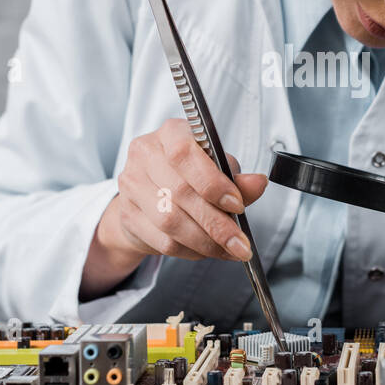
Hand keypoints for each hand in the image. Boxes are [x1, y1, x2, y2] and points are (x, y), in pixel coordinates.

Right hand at [83, 118, 267, 294]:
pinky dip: (190, 251)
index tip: (238, 205)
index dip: (213, 183)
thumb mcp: (217, 169)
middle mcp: (145, 154)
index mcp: (170, 133)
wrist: (150, 195)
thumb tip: (257, 183)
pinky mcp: (127, 215)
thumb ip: (237, 179)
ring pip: (170, 221)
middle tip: (240, 243)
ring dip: (205, 242)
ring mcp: (131, 185)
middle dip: (216, 223)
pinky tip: (206, 250)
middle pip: (179, 193)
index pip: (185, 154)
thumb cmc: (188, 175)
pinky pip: (162, 241)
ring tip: (227, 249)